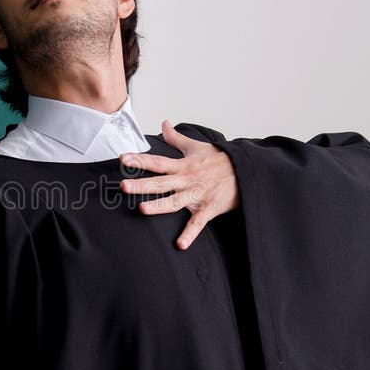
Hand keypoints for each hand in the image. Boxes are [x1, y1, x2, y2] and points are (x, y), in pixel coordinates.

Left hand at [119, 120, 239, 249]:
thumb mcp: (197, 147)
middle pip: (161, 182)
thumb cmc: (220, 160)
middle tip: (123, 186)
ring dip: (159, 206)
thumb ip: (176, 138)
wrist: (247, 171)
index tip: (123, 159)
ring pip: (175, 202)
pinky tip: (180, 244)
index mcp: (183, 166)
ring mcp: (198, 195)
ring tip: (142, 209)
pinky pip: (198, 223)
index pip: (157, 162)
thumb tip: (164, 124)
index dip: (140, 160)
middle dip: (142, 184)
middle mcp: (187, 180)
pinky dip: (190, 234)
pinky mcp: (209, 208)